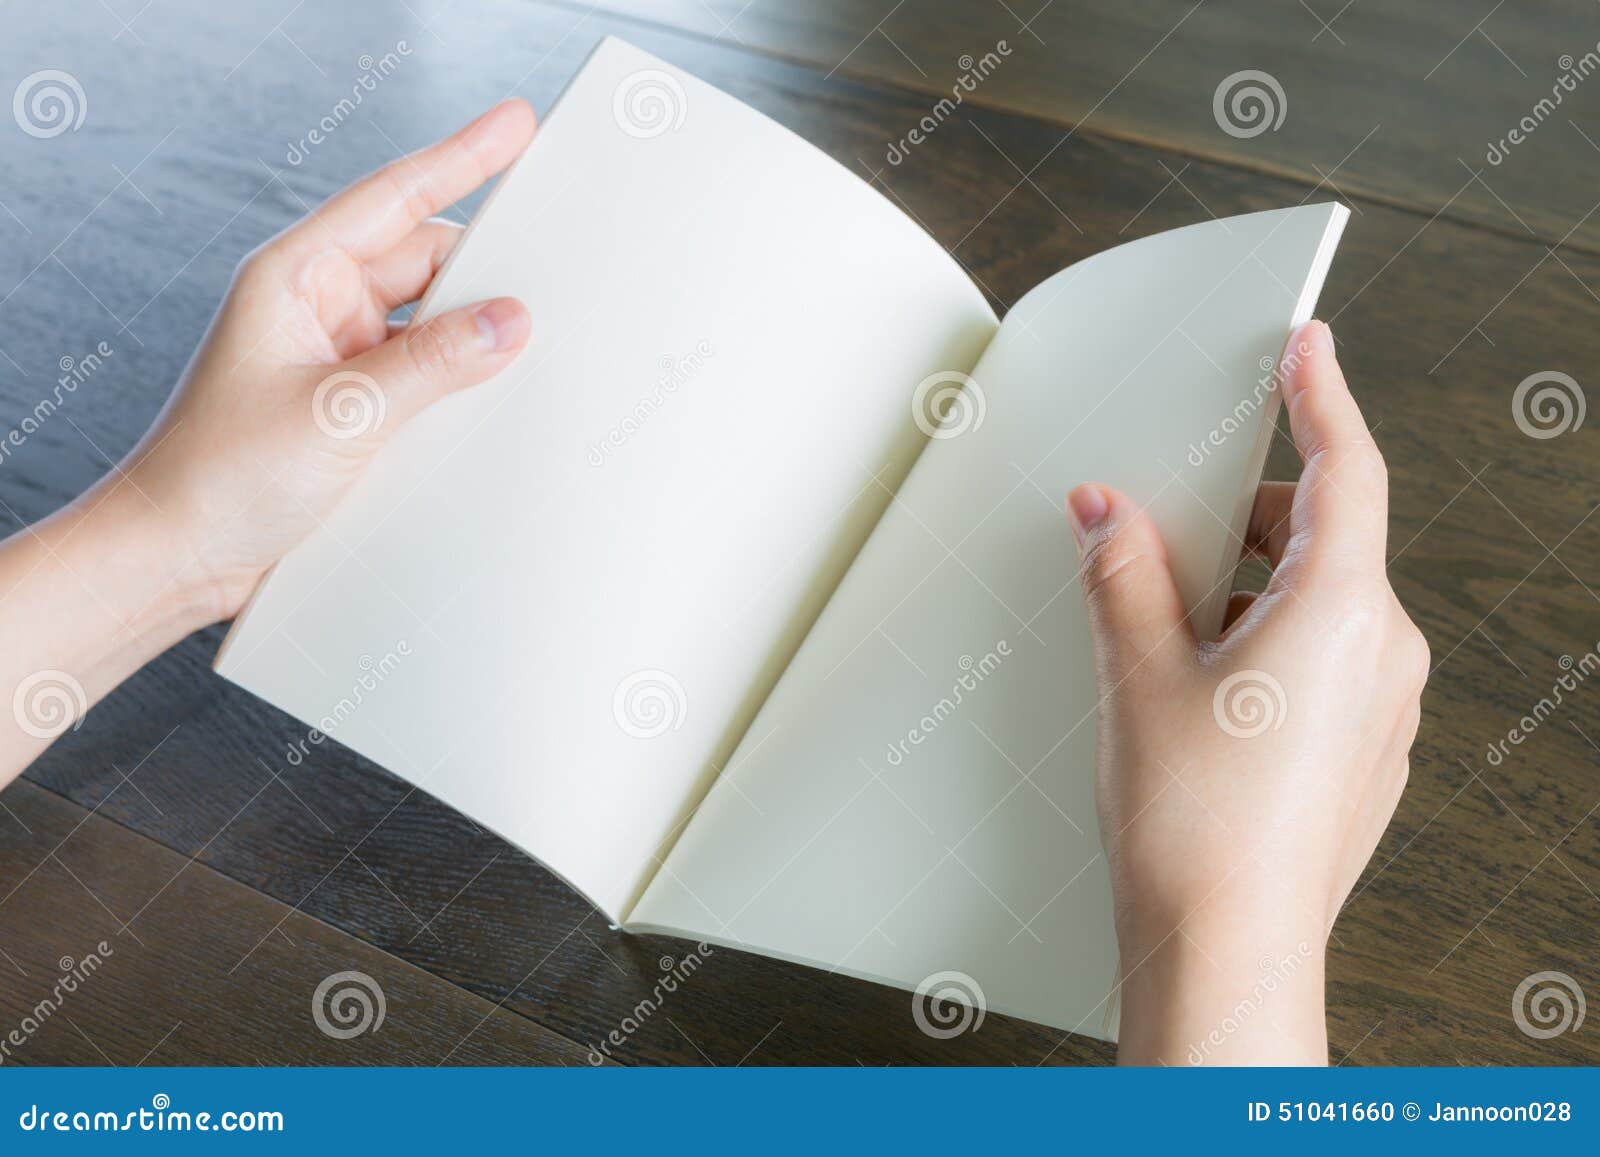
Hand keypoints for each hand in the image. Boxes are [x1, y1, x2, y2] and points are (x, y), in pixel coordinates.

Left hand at [117, 99, 536, 625]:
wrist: (180, 559)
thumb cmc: (220, 477)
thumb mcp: (339, 413)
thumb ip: (432, 364)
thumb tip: (511, 321)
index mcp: (298, 277)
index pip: (394, 199)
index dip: (462, 157)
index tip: (518, 126)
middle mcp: (321, 307)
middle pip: (428, 261)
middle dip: (486, 271)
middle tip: (550, 276)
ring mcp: (340, 356)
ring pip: (434, 322)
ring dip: (474, 336)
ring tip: (521, 352)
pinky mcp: (357, 406)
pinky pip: (427, 373)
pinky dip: (461, 381)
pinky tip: (490, 398)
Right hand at [1065, 320, 1425, 1064]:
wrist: (1225, 950)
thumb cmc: (1192, 827)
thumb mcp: (1138, 676)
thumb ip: (1124, 572)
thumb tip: (1106, 510)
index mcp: (1340, 615)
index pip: (1347, 470)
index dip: (1322, 397)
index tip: (1308, 348)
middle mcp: (1382, 654)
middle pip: (1326, 536)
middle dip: (1250, 516)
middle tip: (1166, 526)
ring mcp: (1383, 708)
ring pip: (1322, 600)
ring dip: (1252, 586)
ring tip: (1167, 627)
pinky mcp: (1365, 750)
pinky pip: (1325, 657)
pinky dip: (1269, 639)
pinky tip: (1200, 682)